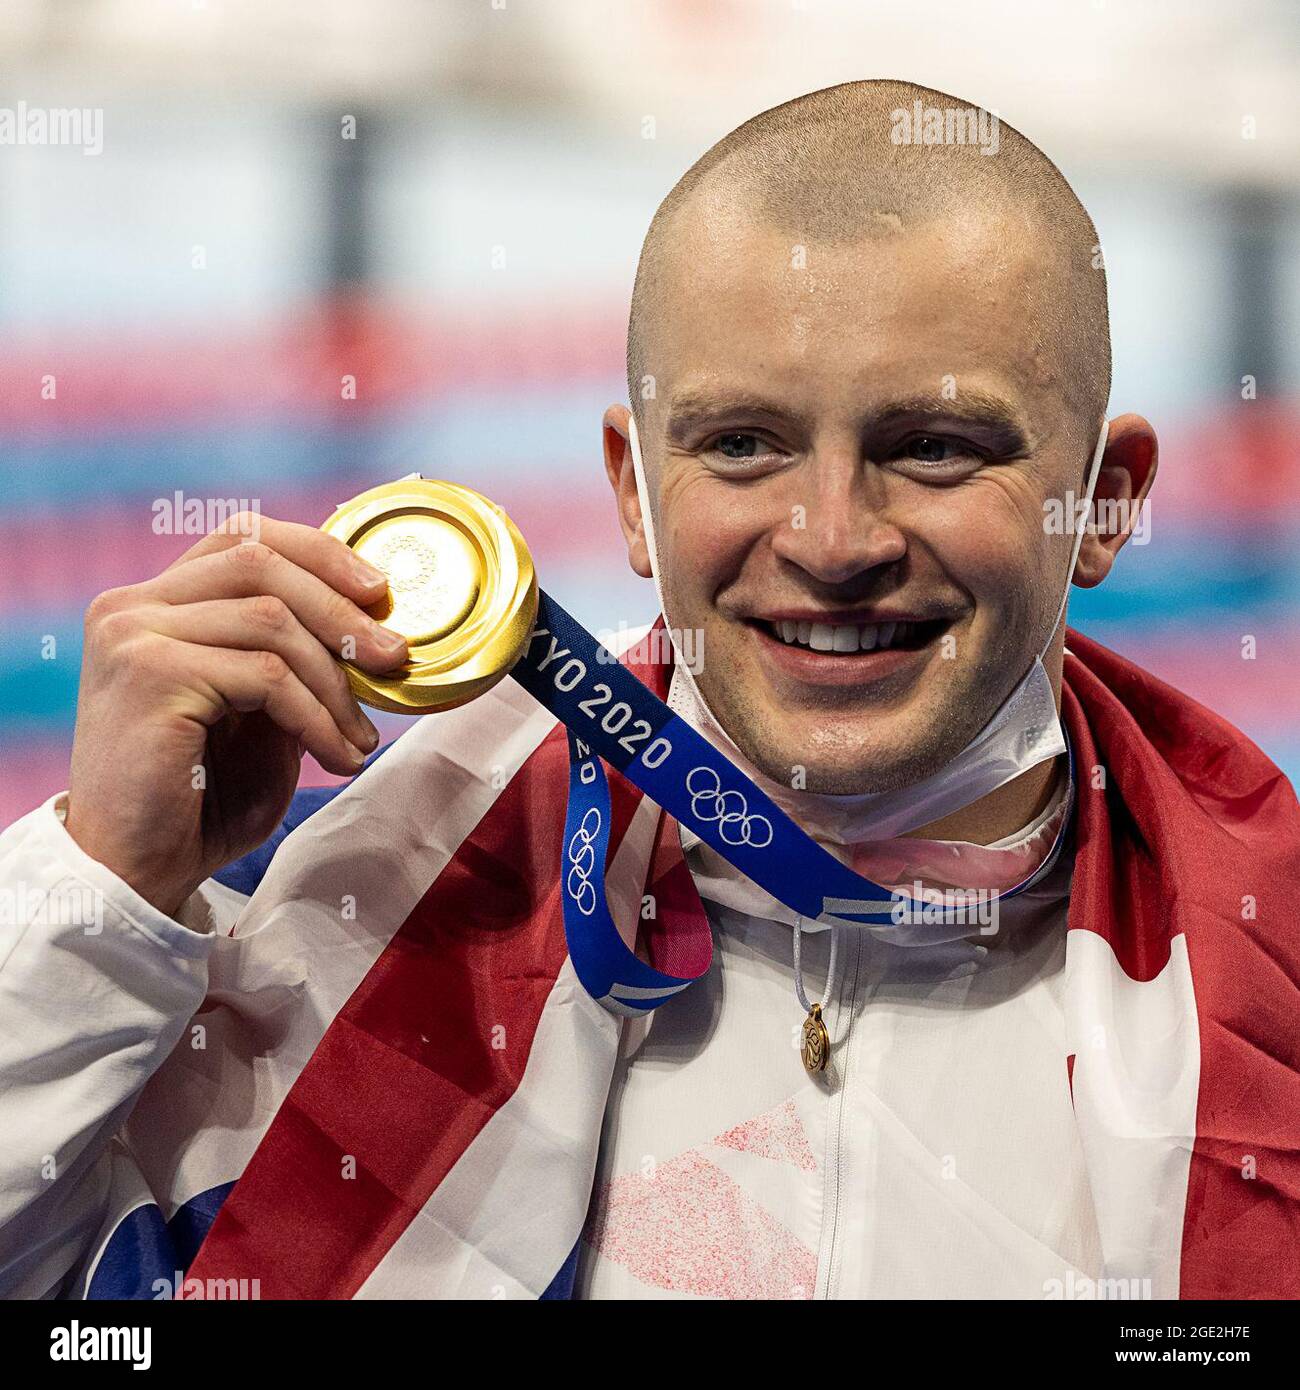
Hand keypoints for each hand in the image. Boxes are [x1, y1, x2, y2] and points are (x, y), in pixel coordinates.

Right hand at [64, 514, 408, 917]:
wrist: (137, 871)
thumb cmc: (201, 798)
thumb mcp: (262, 716)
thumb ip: (292, 664)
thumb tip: (368, 629)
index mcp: (155, 604)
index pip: (243, 538)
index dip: (319, 553)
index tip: (378, 590)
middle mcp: (133, 607)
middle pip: (261, 564)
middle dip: (341, 611)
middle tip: (394, 657)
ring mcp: (134, 636)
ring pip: (272, 622)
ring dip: (334, 684)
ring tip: (360, 738)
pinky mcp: (149, 675)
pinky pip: (265, 677)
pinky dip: (317, 717)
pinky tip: (336, 757)